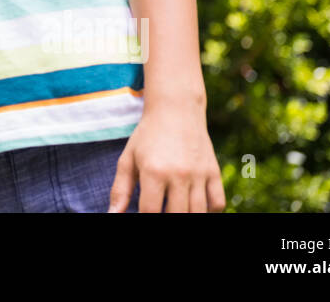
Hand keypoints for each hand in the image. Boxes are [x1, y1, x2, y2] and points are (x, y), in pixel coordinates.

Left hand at [108, 105, 225, 211]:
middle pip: (176, 215)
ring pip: (198, 213)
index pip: (150, 211)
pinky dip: (210, 211)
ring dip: (187, 216)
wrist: (176, 109)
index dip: (145, 219)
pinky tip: (195, 208)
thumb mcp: (128, 159)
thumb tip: (112, 214)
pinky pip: (218, 203)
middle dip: (167, 218)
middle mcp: (178, 174)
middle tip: (161, 208)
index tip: (144, 212)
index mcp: (153, 171)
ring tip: (175, 208)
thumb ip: (120, 189)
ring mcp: (199, 174)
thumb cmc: (147, 136)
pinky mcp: (213, 171)